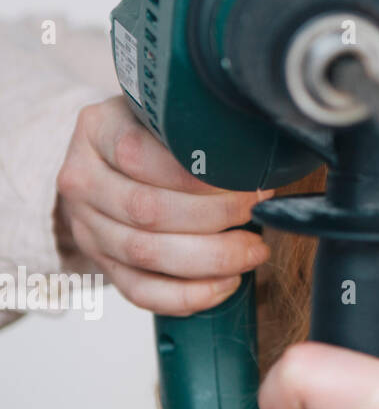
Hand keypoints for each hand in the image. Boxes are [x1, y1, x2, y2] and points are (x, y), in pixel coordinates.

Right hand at [54, 94, 271, 314]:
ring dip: (210, 258)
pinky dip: (188, 295)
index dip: (198, 173)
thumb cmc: (157, 133)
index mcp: (97, 130)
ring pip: (145, 254)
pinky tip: (227, 284)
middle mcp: (83, 180)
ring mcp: (87, 226)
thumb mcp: (168, 113)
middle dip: (214, 216)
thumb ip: (199, 125)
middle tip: (257, 210)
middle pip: (147, 209)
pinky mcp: (102, 264)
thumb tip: (266, 152)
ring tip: (253, 251)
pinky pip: (141, 291)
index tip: (247, 177)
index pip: (139, 154)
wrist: (111, 161)